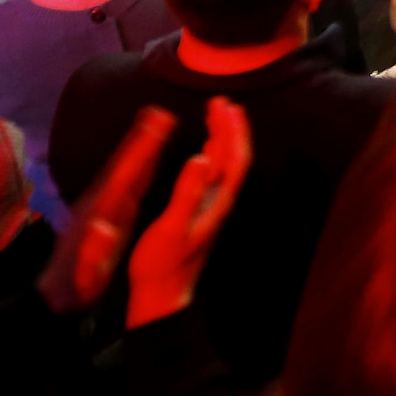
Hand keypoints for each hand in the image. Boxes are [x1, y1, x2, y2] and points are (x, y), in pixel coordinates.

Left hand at [38, 104, 176, 313]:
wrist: (56, 294)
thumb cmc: (76, 287)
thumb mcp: (84, 275)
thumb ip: (93, 252)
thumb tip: (104, 227)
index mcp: (100, 214)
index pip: (123, 177)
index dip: (139, 152)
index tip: (154, 129)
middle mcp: (100, 203)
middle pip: (123, 165)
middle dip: (141, 139)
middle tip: (158, 111)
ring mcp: (101, 205)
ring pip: (124, 169)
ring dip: (140, 145)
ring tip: (156, 121)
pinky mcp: (104, 210)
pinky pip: (126, 180)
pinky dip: (138, 163)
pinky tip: (149, 154)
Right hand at [125, 96, 252, 328]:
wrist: (161, 294)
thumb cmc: (162, 263)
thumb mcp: (172, 226)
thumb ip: (188, 192)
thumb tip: (202, 157)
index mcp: (216, 202)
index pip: (234, 159)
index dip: (233, 130)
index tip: (225, 105)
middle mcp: (220, 202)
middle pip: (234, 158)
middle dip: (232, 128)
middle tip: (221, 101)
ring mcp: (212, 207)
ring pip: (226, 166)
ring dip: (224, 138)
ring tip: (216, 115)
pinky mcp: (201, 213)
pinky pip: (214, 175)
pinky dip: (213, 154)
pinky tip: (205, 150)